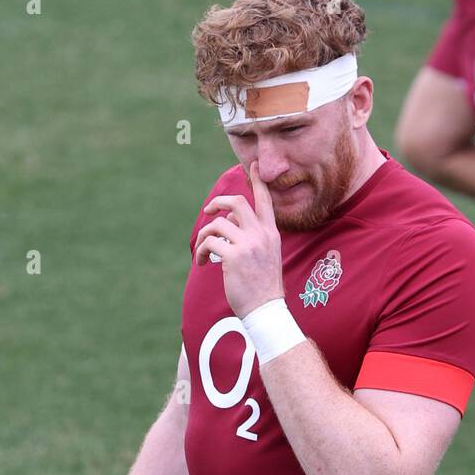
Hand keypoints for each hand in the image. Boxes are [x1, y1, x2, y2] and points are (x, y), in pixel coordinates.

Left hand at [195, 162, 284, 318]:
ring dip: (206, 235)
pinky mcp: (233, 256)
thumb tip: (229, 222)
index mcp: (271, 233)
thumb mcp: (265, 256)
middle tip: (209, 210)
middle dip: (218, 203)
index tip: (254, 164)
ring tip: (205, 252)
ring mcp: (248, 244)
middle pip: (237, 203)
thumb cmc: (263, 287)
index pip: (265, 201)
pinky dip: (202, 251)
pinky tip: (204, 263)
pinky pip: (210, 242)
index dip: (258, 181)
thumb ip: (252, 236)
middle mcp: (261, 234)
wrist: (266, 309)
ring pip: (218, 224)